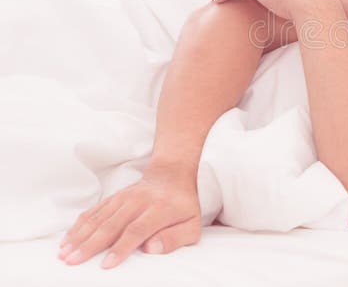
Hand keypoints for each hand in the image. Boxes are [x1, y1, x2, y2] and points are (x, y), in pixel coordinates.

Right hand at [57, 164, 200, 268]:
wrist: (171, 175)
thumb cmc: (183, 206)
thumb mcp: (192, 225)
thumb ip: (175, 239)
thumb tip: (151, 248)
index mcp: (160, 210)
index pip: (137, 230)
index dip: (121, 248)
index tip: (106, 264)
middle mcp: (139, 202)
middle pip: (111, 225)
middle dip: (90, 245)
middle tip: (73, 262)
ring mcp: (124, 198)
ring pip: (98, 218)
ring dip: (79, 236)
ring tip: (64, 253)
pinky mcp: (113, 198)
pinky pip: (93, 212)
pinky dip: (79, 226)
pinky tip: (67, 240)